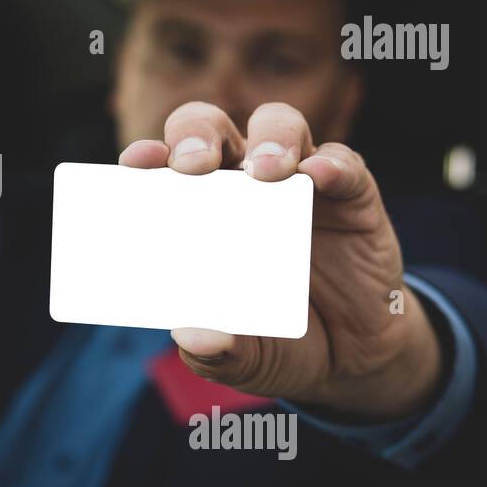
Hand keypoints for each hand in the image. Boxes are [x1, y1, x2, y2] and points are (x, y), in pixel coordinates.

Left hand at [119, 101, 442, 421]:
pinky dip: (331, 163)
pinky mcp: (352, 196)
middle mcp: (241, 183)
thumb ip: (214, 351)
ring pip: (278, 127)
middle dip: (197, 136)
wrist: (349, 360)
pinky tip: (319, 175)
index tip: (134, 162)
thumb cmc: (273, 343)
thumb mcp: (241, 359)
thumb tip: (190, 337)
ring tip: (262, 172)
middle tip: (191, 166)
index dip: (148, 157)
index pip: (164, 167)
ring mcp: (296, 184)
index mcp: (197, 211)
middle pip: (211, 129)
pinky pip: (343, 163)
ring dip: (268, 140)